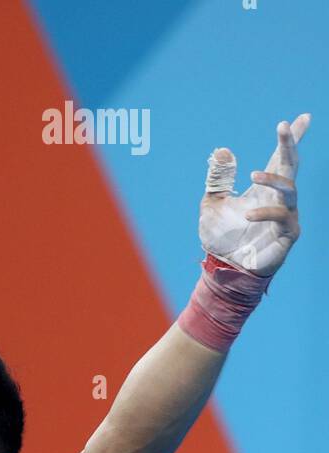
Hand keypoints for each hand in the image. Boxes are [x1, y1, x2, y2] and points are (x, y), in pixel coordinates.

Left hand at [198, 113, 309, 275]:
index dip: (291, 139)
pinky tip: (247, 216)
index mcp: (264, 188)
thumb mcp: (212, 204)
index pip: (280, 158)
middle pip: (290, 165)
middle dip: (289, 144)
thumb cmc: (222, 237)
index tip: (303, 118)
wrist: (224, 269)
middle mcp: (279, 198)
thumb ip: (219, 180)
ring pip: (289, 189)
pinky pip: (281, 218)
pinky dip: (265, 214)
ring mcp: (286, 215)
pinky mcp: (288, 234)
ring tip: (252, 175)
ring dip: (272, 179)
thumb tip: (222, 150)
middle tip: (284, 126)